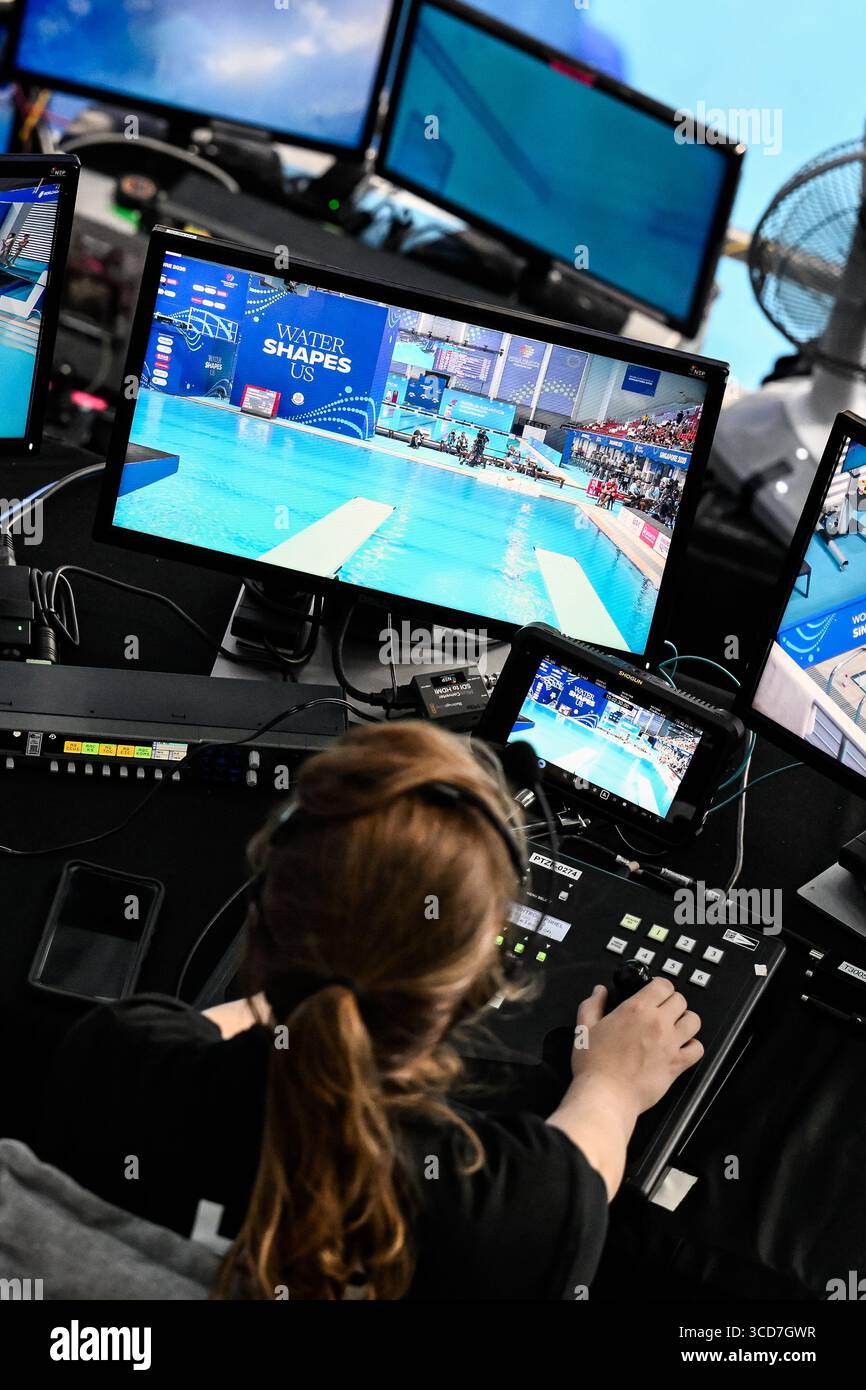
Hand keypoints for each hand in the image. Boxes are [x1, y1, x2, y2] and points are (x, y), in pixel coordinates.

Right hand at [571, 977, 703, 1116]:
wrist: (606, 1095)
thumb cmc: (595, 1065)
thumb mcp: (584, 1029)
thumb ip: (592, 1005)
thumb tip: (599, 992)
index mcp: (636, 1009)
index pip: (663, 985)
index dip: (660, 987)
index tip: (655, 993)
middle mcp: (657, 1022)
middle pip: (681, 1000)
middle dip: (672, 1002)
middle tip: (662, 1011)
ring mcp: (670, 1043)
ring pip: (694, 1021)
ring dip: (685, 1021)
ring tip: (675, 1027)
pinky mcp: (677, 1064)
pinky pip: (697, 1049)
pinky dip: (692, 1047)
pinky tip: (681, 1048)